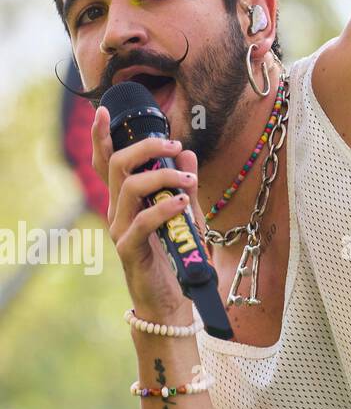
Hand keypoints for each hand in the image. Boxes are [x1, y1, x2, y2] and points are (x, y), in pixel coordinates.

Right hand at [91, 105, 200, 322]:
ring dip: (162, 175)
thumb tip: (187, 152)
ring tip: (188, 178)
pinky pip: (142, 222)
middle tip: (174, 144)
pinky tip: (182, 203)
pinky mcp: (129, 250)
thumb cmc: (178, 252)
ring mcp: (121, 230)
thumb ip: (185, 184)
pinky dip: (164, 207)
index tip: (104, 111)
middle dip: (145, 146)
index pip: (108, 162)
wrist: (173, 297)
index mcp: (128, 198)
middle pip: (116, 165)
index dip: (102, 137)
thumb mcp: (188, 212)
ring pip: (129, 188)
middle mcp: (119, 210)